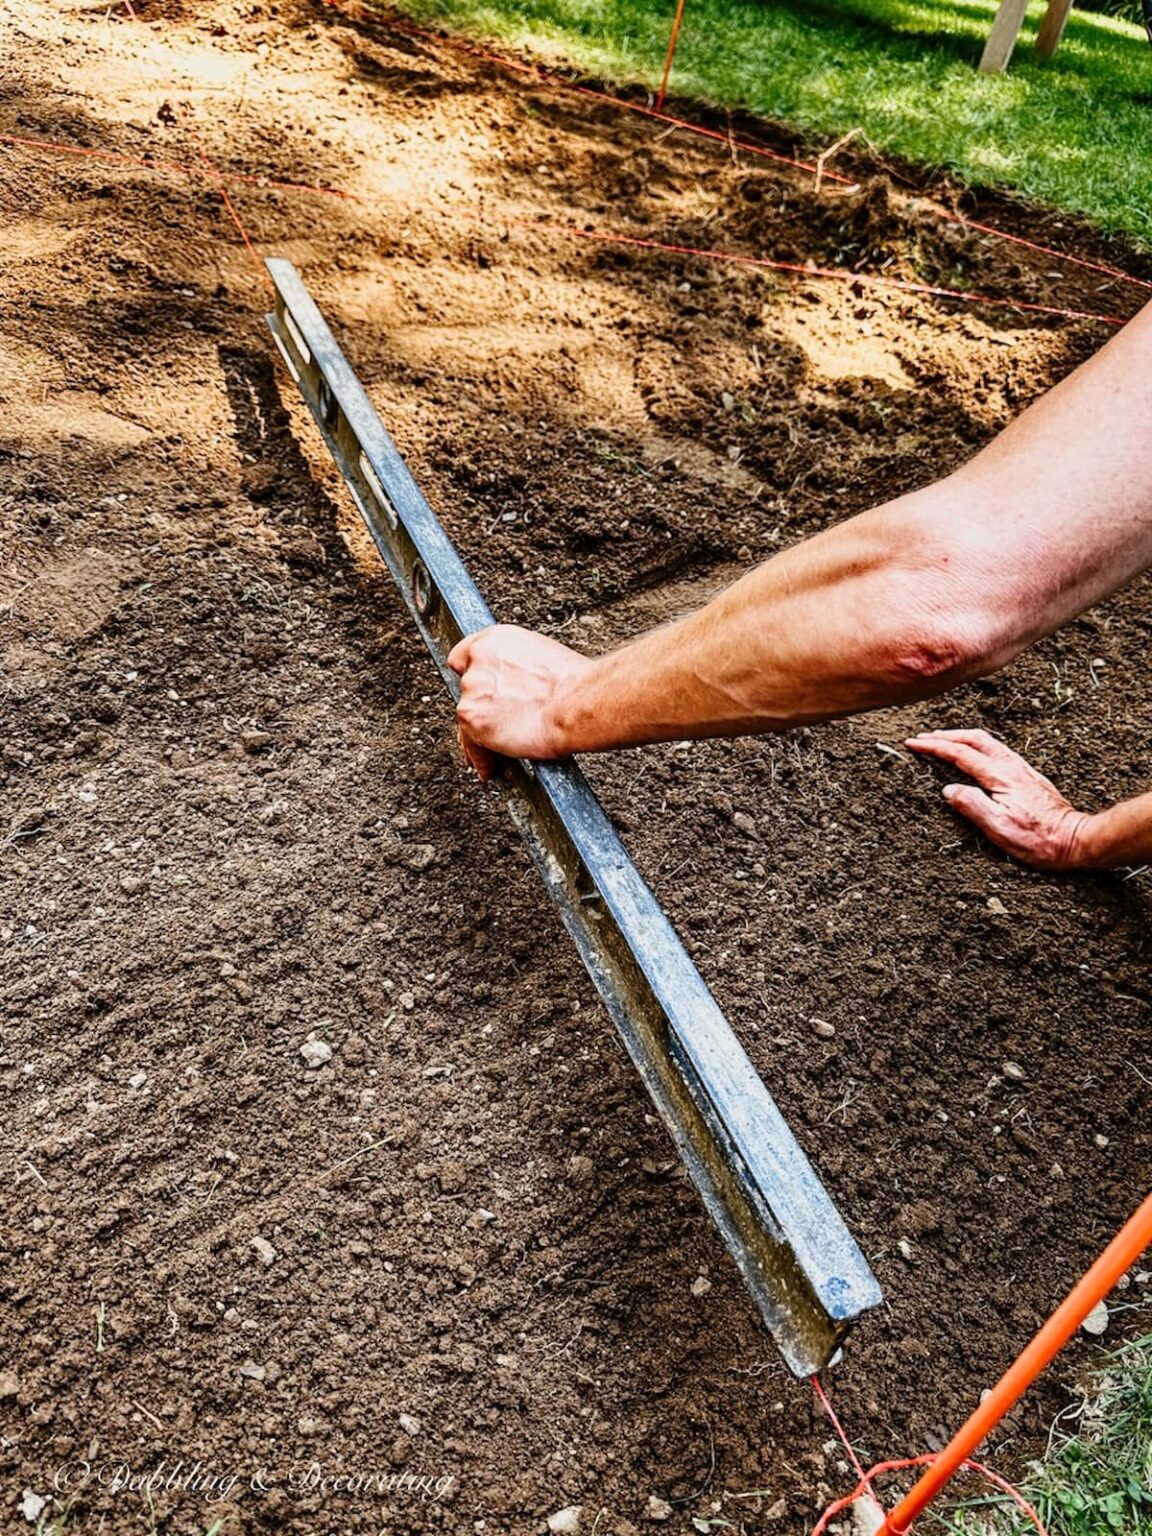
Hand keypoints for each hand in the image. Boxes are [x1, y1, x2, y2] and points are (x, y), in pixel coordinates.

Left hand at [447, 624, 590, 781]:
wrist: (577, 704)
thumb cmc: (574, 684)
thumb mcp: (542, 659)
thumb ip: (518, 668)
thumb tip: (518, 685)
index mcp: (495, 641)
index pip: (464, 657)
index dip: (472, 677)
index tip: (478, 692)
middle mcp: (478, 662)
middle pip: (467, 690)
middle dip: (482, 708)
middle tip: (497, 725)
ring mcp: (472, 690)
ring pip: (467, 718)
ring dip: (481, 735)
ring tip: (497, 751)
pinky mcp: (472, 718)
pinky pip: (471, 744)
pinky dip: (483, 759)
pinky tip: (492, 767)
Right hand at [905, 728, 1093, 869]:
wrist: (1074, 840)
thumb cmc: (1039, 840)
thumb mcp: (999, 828)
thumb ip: (971, 805)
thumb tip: (948, 790)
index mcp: (1001, 776)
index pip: (960, 754)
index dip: (934, 747)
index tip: (913, 744)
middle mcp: (1012, 767)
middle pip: (974, 739)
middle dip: (945, 736)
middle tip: (923, 738)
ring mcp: (1022, 770)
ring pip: (987, 742)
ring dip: (961, 738)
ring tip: (943, 741)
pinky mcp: (1028, 777)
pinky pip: (997, 751)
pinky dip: (977, 746)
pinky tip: (974, 755)